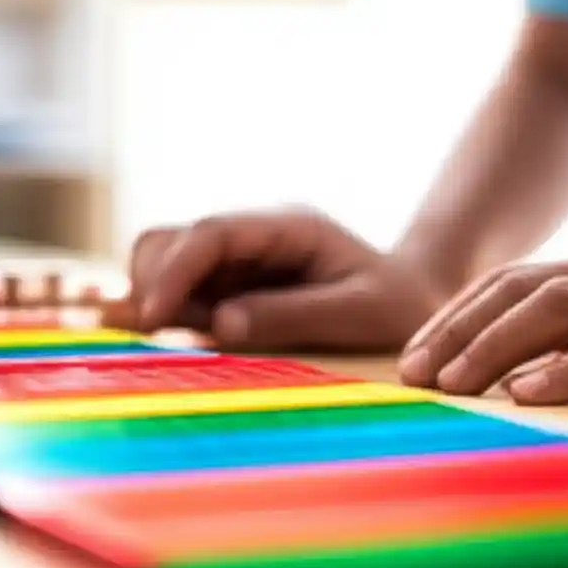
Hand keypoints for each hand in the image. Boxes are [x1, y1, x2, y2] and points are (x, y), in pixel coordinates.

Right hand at [106, 208, 448, 350]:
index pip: (210, 233)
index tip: (153, 318)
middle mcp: (251, 234)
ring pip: (160, 261)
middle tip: (159, 337)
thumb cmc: (398, 306)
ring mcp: (234, 258)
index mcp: (286, 226)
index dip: (173, 271)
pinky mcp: (225, 285)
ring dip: (154, 300)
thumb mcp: (360, 314)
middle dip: (151, 283)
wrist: (415, 302)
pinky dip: (164, 314)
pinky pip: (175, 291)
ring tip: (174, 341)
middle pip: (168, 238)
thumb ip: (293, 316)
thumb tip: (221, 324)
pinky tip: (175, 339)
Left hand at [399, 246, 567, 404]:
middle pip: (524, 287)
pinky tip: (522, 392)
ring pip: (561, 304)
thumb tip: (509, 383)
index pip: (514, 283)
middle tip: (413, 375)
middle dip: (460, 330)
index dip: (458, 317)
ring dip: (494, 344)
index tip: (414, 358)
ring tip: (450, 385)